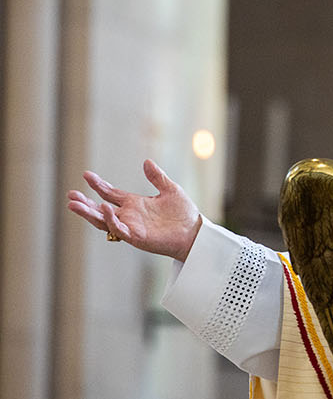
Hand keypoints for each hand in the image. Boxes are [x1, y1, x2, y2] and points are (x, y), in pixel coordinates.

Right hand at [67, 159, 201, 262]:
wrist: (196, 232)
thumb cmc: (184, 214)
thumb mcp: (170, 190)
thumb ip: (157, 177)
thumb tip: (146, 161)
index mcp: (135, 204)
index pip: (111, 194)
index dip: (98, 185)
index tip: (86, 175)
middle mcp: (129, 216)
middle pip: (100, 209)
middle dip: (85, 203)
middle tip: (70, 195)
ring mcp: (131, 227)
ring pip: (104, 221)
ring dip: (89, 213)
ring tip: (74, 204)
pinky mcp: (137, 237)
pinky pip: (119, 229)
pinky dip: (110, 219)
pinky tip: (103, 208)